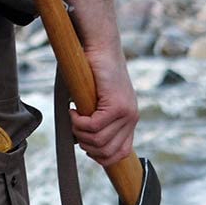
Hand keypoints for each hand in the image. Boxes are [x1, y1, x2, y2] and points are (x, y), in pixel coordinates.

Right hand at [70, 42, 138, 166]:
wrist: (100, 47)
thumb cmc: (94, 73)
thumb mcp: (100, 103)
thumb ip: (99, 122)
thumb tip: (86, 145)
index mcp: (129, 120)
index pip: (120, 154)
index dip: (100, 157)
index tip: (86, 148)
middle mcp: (131, 118)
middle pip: (107, 152)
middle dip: (86, 145)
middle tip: (76, 128)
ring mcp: (126, 113)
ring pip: (99, 141)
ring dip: (80, 132)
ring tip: (74, 116)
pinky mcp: (117, 105)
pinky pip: (94, 126)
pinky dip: (78, 122)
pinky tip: (74, 110)